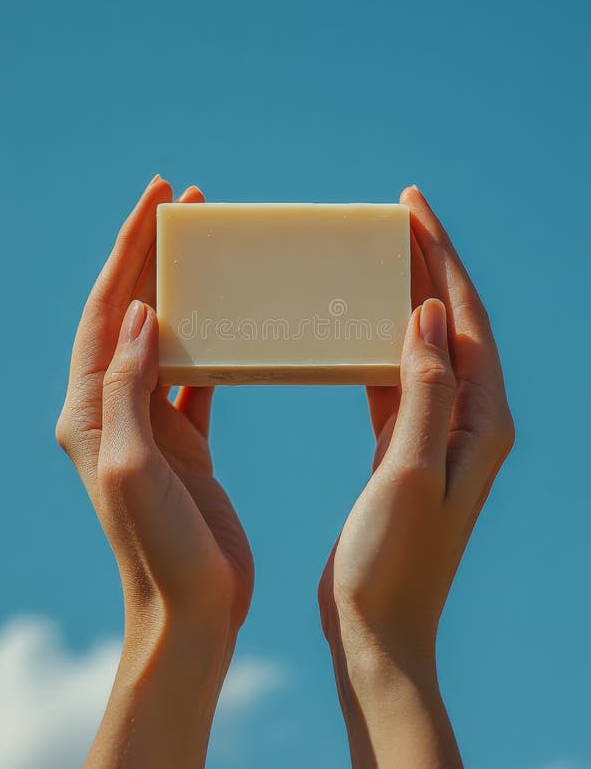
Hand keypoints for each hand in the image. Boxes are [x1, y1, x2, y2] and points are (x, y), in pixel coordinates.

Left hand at [56, 177, 253, 767]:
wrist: (189, 612)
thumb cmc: (161, 550)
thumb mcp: (134, 465)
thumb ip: (129, 388)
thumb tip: (141, 314)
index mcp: (89, 410)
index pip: (108, 309)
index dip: (129, 249)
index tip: (157, 200)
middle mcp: (110, 409)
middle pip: (131, 311)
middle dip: (152, 254)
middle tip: (185, 205)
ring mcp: (146, 424)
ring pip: (162, 337)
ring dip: (181, 290)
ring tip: (207, 250)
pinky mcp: (181, 442)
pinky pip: (193, 376)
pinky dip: (208, 342)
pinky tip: (230, 321)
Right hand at [318, 186, 514, 767]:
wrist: (379, 628)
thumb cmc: (394, 561)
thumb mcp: (410, 470)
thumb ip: (425, 390)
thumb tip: (430, 313)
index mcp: (480, 420)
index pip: (465, 318)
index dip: (441, 257)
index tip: (412, 208)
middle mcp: (469, 420)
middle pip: (451, 322)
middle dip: (427, 264)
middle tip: (396, 216)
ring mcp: (439, 433)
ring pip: (425, 345)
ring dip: (403, 298)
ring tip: (376, 256)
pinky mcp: (406, 447)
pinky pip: (398, 377)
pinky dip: (379, 342)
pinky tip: (355, 325)